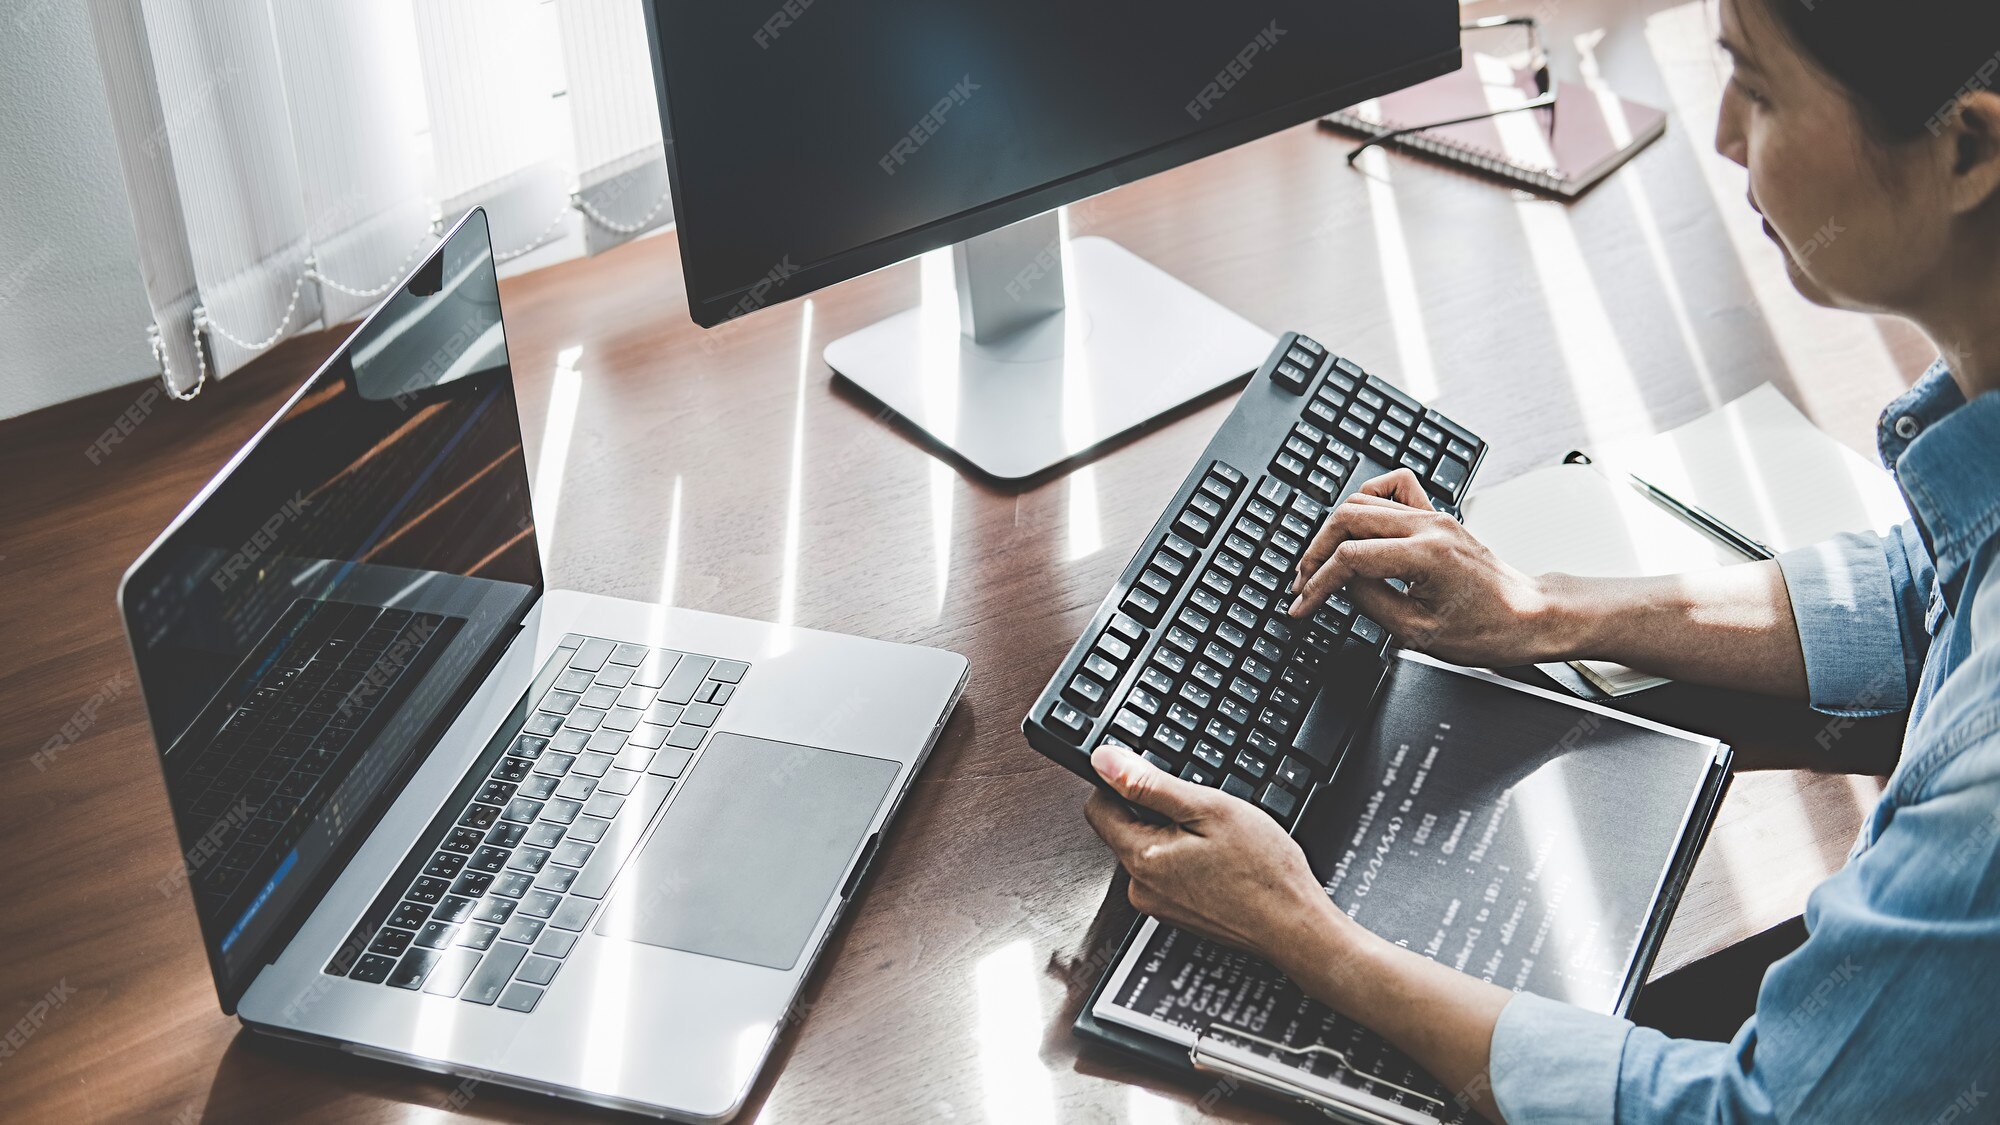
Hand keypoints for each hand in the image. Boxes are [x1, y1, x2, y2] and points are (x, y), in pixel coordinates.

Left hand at [1083, 745, 1349, 973]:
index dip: (1121, 783)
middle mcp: (1140, 888)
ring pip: (1150, 850)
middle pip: (1125, 829)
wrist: (1295, 927)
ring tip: (1216, 840)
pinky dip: (1187, 858)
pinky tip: (1219, 860)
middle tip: (1201, 812)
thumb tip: (1105, 762)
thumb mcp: (1209, 809)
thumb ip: (1150, 785)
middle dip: (1157, 811)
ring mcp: (1158, 904)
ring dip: (1176, 835)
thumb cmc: (1262, 873)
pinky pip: (1168, 873)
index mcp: (1141, 859)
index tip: (1154, 778)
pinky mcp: (1177, 912)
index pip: (1098, 807)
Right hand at [1285, 469, 1565, 667]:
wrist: (1528, 615)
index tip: (1302, 605)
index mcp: (1425, 556)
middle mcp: (1429, 526)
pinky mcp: (1438, 516)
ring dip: (1334, 529)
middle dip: (1316, 551)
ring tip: (1322, 559)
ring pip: (1364, 499)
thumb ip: (1371, 603)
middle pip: (1348, 518)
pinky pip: (1395, 487)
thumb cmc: (1488, 630)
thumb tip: (1341, 584)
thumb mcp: (1418, 632)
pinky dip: (1368, 498)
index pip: (1350, 558)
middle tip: (1303, 582)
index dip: (1318, 584)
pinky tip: (1358, 523)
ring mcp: (1434, 516)